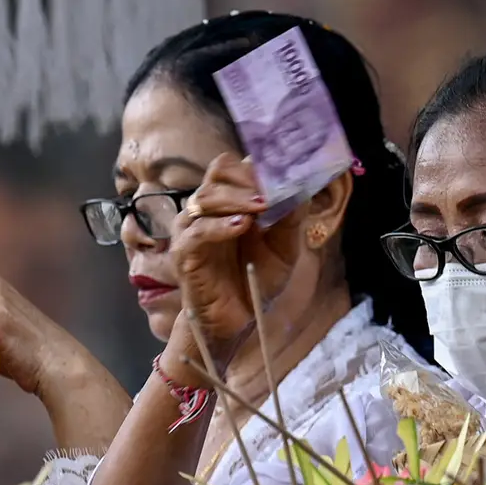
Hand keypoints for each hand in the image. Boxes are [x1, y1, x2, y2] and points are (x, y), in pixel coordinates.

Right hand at [170, 153, 301, 362]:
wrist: (237, 318)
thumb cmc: (257, 277)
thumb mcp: (285, 247)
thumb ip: (291, 217)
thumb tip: (301, 186)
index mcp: (230, 200)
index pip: (236, 166)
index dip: (258, 166)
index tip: (284, 172)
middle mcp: (208, 208)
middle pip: (219, 172)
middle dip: (247, 177)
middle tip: (271, 190)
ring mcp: (192, 228)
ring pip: (206, 197)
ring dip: (236, 198)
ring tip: (261, 207)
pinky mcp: (184, 252)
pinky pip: (197, 231)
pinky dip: (220, 226)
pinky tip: (242, 226)